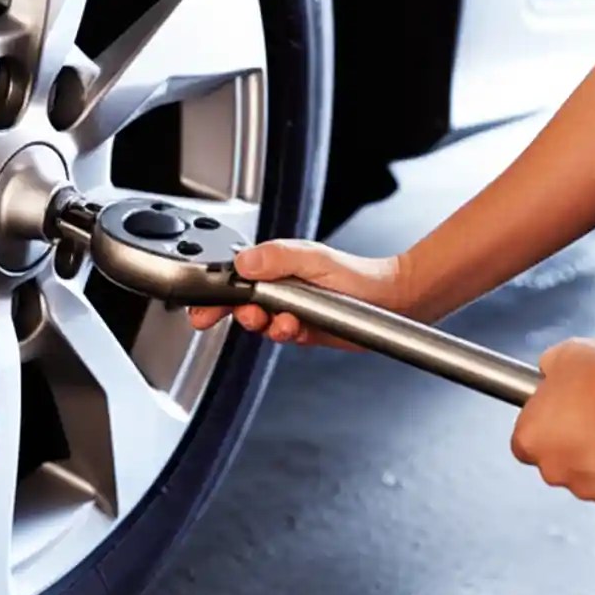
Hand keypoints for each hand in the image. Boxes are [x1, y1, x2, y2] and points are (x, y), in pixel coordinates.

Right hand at [187, 239, 421, 348]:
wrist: (391, 301)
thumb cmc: (358, 275)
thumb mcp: (314, 258)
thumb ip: (277, 257)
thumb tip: (244, 263)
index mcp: (275, 266)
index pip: (235, 278)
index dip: (216, 293)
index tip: (203, 306)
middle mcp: (279, 289)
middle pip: (240, 304)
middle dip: (238, 313)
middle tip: (248, 315)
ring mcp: (289, 310)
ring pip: (259, 324)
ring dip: (265, 326)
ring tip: (281, 321)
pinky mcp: (301, 331)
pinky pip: (280, 337)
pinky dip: (283, 335)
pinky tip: (295, 328)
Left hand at [511, 338, 594, 512]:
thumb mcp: (565, 356)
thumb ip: (550, 371)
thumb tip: (550, 371)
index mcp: (531, 438)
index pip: (527, 444)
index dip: (549, 431)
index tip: (566, 420)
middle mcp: (554, 470)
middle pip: (559, 465)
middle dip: (578, 449)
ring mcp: (590, 490)